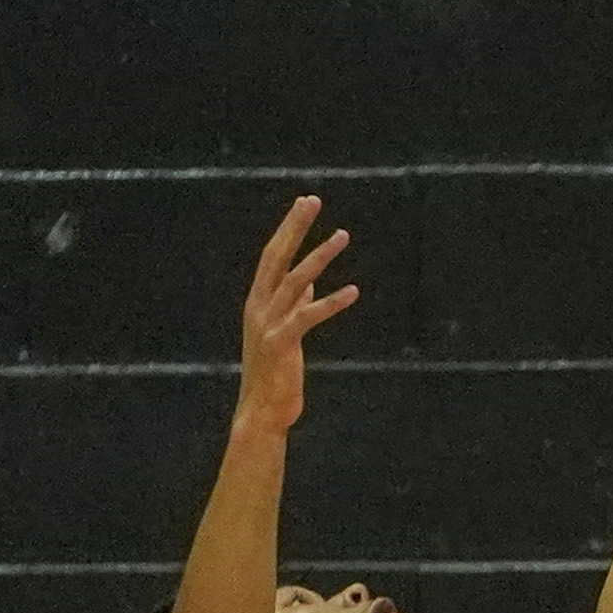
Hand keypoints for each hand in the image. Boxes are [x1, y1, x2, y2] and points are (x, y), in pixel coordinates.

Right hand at [237, 197, 358, 432]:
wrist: (261, 412)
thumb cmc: (275, 372)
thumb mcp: (284, 331)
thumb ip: (293, 303)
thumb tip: (308, 281)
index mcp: (258, 302)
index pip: (272, 256)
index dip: (288, 229)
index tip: (304, 204)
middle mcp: (258, 307)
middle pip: (277, 257)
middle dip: (295, 227)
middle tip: (312, 199)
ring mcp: (268, 325)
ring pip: (295, 281)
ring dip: (319, 256)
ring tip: (342, 235)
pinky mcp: (282, 344)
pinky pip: (308, 316)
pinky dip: (331, 302)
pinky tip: (354, 290)